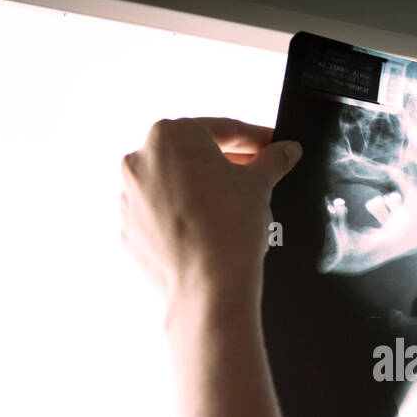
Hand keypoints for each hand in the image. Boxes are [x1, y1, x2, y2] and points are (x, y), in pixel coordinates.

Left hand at [120, 117, 301, 324]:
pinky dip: (184, 217)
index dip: (255, 139)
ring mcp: (130, 197)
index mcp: (169, 136)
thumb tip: (286, 150)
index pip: (222, 130)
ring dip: (202, 190)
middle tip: (257, 176)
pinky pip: (162, 215)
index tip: (272, 146)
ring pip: (175, 185)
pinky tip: (210, 230)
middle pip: (193, 155)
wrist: (208, 287)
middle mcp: (140, 160)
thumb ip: (272, 160)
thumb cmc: (230, 228)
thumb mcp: (260, 185)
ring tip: (233, 208)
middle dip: (226, 164)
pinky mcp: (130, 230)